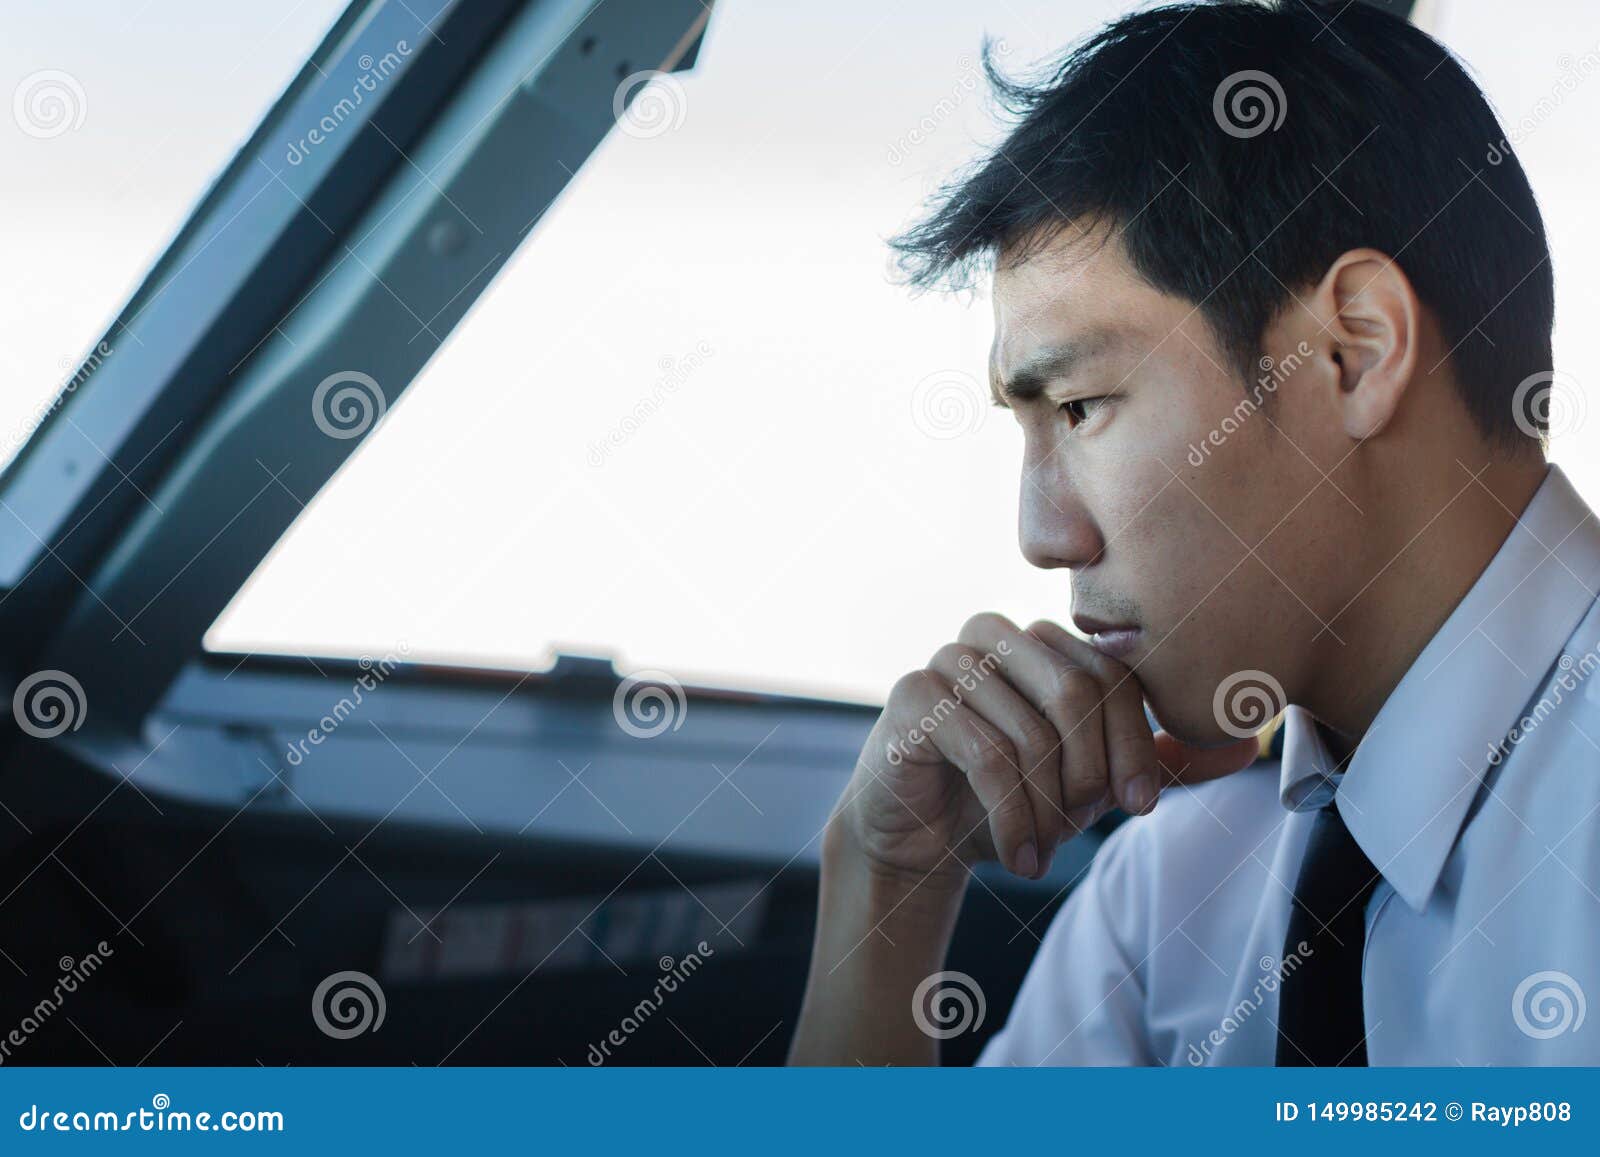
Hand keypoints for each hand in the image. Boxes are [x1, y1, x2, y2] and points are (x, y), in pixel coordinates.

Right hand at [833, 612, 1259, 883]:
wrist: (919, 834)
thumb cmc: (1010, 796)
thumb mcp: (1095, 783)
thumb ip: (1163, 759)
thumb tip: (1249, 740)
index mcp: (1045, 638)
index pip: (1115, 675)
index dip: (1136, 745)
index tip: (1140, 807)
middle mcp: (995, 633)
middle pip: (1077, 694)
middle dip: (1090, 775)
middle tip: (1084, 826)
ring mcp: (948, 660)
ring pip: (1031, 732)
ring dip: (1048, 810)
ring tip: (1044, 851)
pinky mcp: (912, 696)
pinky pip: (986, 755)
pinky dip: (1014, 819)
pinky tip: (1020, 858)